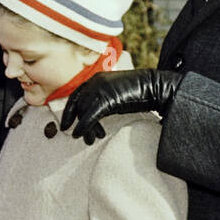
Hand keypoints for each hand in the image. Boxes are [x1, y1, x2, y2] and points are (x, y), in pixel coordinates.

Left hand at [60, 69, 182, 142]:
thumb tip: (89, 116)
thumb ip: (100, 100)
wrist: (155, 86)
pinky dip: (84, 127)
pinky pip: (90, 116)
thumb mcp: (114, 94)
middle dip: (77, 123)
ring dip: (85, 129)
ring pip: (84, 112)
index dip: (69, 112)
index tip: (65, 125)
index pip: (75, 96)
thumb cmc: (138, 93)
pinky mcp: (108, 99)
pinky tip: (82, 136)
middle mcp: (95, 82)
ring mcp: (100, 89)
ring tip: (89, 140)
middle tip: (77, 137)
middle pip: (78, 105)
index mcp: (96, 79)